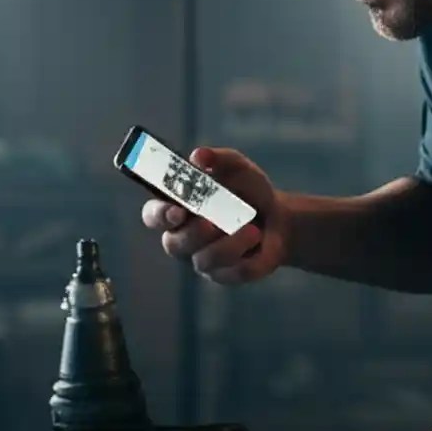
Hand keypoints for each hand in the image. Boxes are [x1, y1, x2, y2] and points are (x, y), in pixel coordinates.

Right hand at [140, 147, 287, 284]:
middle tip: (211, 223)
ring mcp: (202, 260)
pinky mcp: (224, 275)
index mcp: (177, 208)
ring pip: (203, 260)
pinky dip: (246, 257)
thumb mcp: (238, 168)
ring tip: (252, 230)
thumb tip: (199, 156)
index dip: (159, 215)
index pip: (153, 215)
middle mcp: (183, 238)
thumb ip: (218, 159)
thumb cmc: (248, 191)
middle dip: (192, 234)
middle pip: (173, 244)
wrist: (278, 218)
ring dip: (228, 244)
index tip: (176, 210)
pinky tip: (258, 241)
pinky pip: (229, 273)